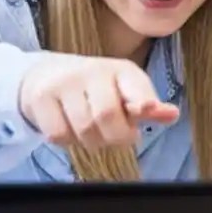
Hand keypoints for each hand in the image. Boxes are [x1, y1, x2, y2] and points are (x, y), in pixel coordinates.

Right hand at [19, 54, 178, 147]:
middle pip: (107, 116)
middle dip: (115, 137)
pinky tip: (70, 128)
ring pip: (84, 130)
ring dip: (91, 142)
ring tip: (92, 130)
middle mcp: (93, 71)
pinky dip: (68, 141)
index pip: (134, 85)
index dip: (143, 99)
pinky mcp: (40, 97)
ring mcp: (64, 82)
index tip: (148, 107)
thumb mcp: (126, 91)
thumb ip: (149, 107)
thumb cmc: (97, 88)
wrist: (46, 74)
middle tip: (114, 135)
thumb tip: (172, 115)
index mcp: (122, 70)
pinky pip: (59, 135)